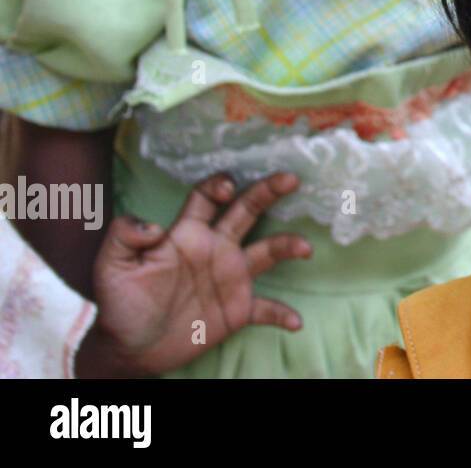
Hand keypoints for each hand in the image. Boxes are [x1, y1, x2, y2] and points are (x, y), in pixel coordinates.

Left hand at [77, 172, 311, 376]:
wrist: (129, 348)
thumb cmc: (119, 302)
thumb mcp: (110, 267)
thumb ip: (123, 237)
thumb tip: (154, 226)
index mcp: (187, 234)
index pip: (207, 198)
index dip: (219, 185)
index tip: (228, 187)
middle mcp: (215, 248)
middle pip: (246, 210)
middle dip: (268, 191)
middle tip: (290, 178)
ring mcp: (230, 278)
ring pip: (266, 252)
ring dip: (287, 246)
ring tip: (304, 248)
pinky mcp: (237, 310)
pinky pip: (266, 309)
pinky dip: (282, 313)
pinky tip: (295, 321)